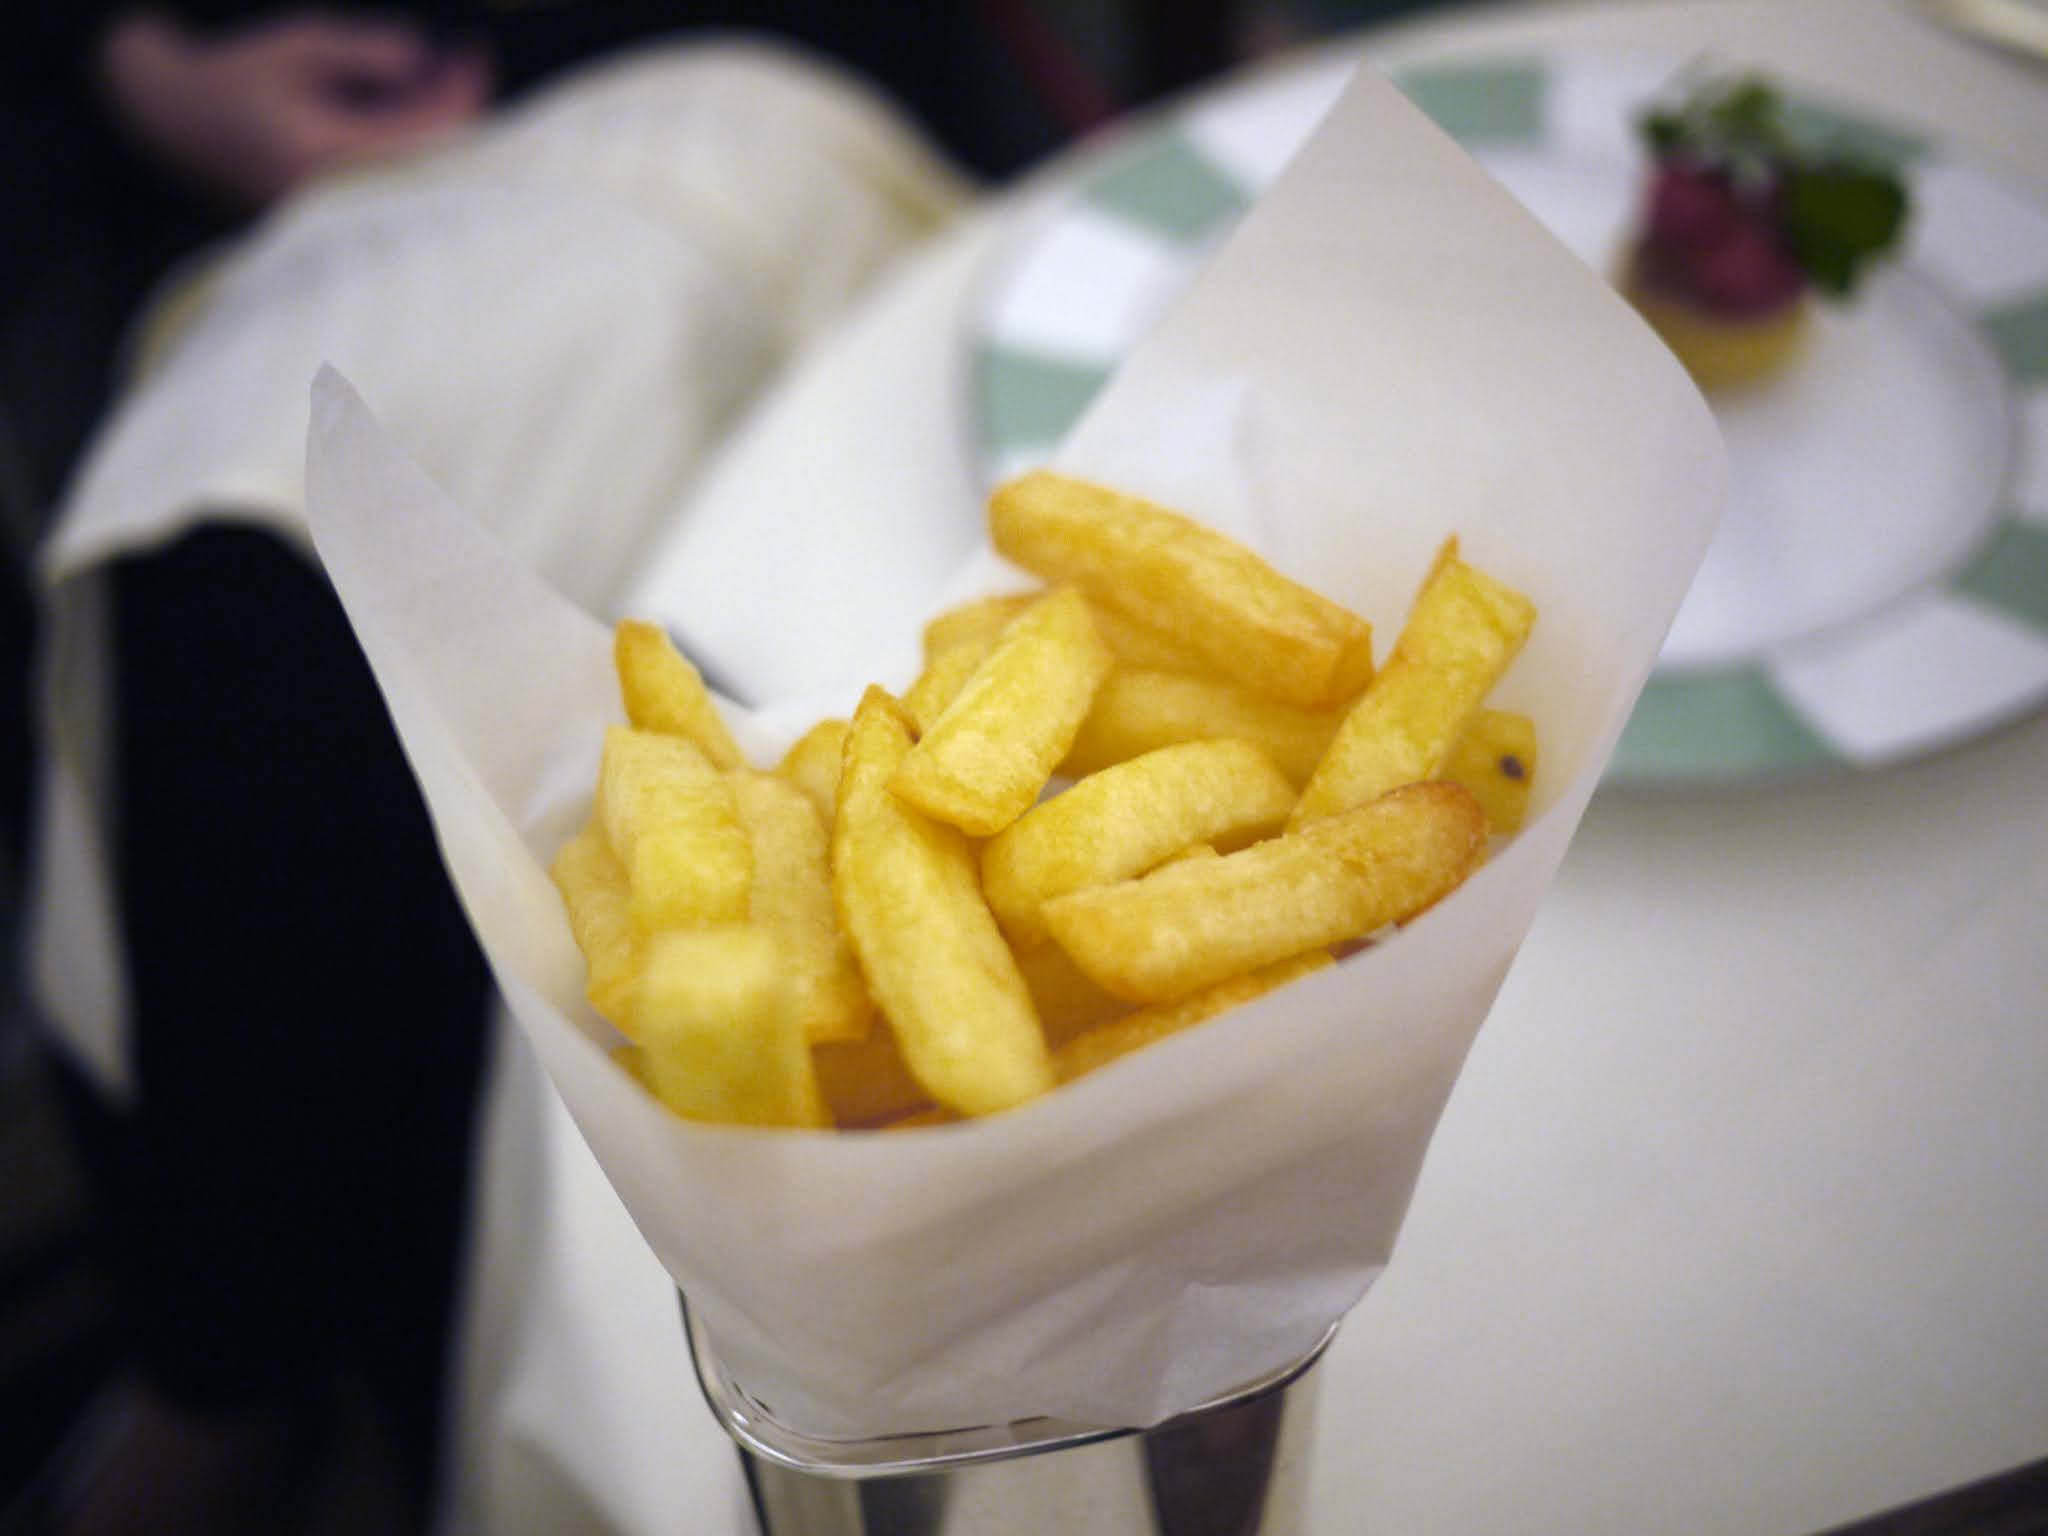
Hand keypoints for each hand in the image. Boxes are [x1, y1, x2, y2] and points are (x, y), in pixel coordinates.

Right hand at [98, 9, 494, 208]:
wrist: (178, 125)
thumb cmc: (238, 78)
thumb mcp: (298, 46)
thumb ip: (362, 51)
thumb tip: (426, 57)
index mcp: (324, 155)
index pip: (420, 134)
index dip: (458, 95)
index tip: (476, 56)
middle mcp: (339, 194)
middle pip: (429, 158)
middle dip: (459, 108)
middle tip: (472, 62)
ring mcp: (342, 210)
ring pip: (418, 171)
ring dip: (441, 124)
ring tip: (448, 75)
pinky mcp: (342, 212)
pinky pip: (399, 178)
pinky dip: (419, 141)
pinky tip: (420, 103)